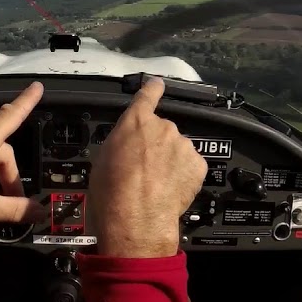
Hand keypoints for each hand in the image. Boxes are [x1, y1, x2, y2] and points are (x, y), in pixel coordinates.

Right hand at [89, 77, 207, 257]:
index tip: (158, 84)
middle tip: (145, 169)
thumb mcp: (103, 159)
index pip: (146, 97)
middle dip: (156, 146)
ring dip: (171, 161)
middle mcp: (163, 127)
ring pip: (178, 149)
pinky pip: (191, 166)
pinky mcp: (198, 164)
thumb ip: (121, 142)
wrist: (137, 216)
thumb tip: (127, 146)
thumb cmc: (112, 191)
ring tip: (157, 184)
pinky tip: (171, 189)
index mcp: (135, 122)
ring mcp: (183, 145)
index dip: (153, 89)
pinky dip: (185, 175)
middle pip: (163, 131)